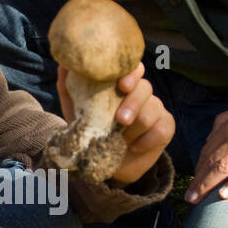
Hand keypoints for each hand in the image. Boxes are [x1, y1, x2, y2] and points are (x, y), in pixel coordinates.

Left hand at [58, 62, 174, 186]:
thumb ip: (69, 88)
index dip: (131, 73)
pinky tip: (134, 148)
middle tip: (121, 120)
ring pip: (151, 111)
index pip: (133, 68)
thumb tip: (63, 65)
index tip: (122, 84)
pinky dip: (146, 141)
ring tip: (121, 139)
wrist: (105, 162)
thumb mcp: (75, 111)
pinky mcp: (165, 127)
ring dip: (134, 129)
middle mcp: (141, 92)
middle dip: (132, 103)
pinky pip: (161, 130)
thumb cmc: (91, 130)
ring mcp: (155, 108)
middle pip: (145, 88)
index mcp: (122, 84)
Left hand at [185, 102, 227, 203]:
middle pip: (211, 160)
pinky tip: (224, 196)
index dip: (198, 167)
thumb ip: (227, 121)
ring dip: (206, 185)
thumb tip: (211, 138)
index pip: (207, 149)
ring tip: (197, 199)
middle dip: (197, 180)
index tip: (193, 180)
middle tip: (189, 197)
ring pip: (223, 168)